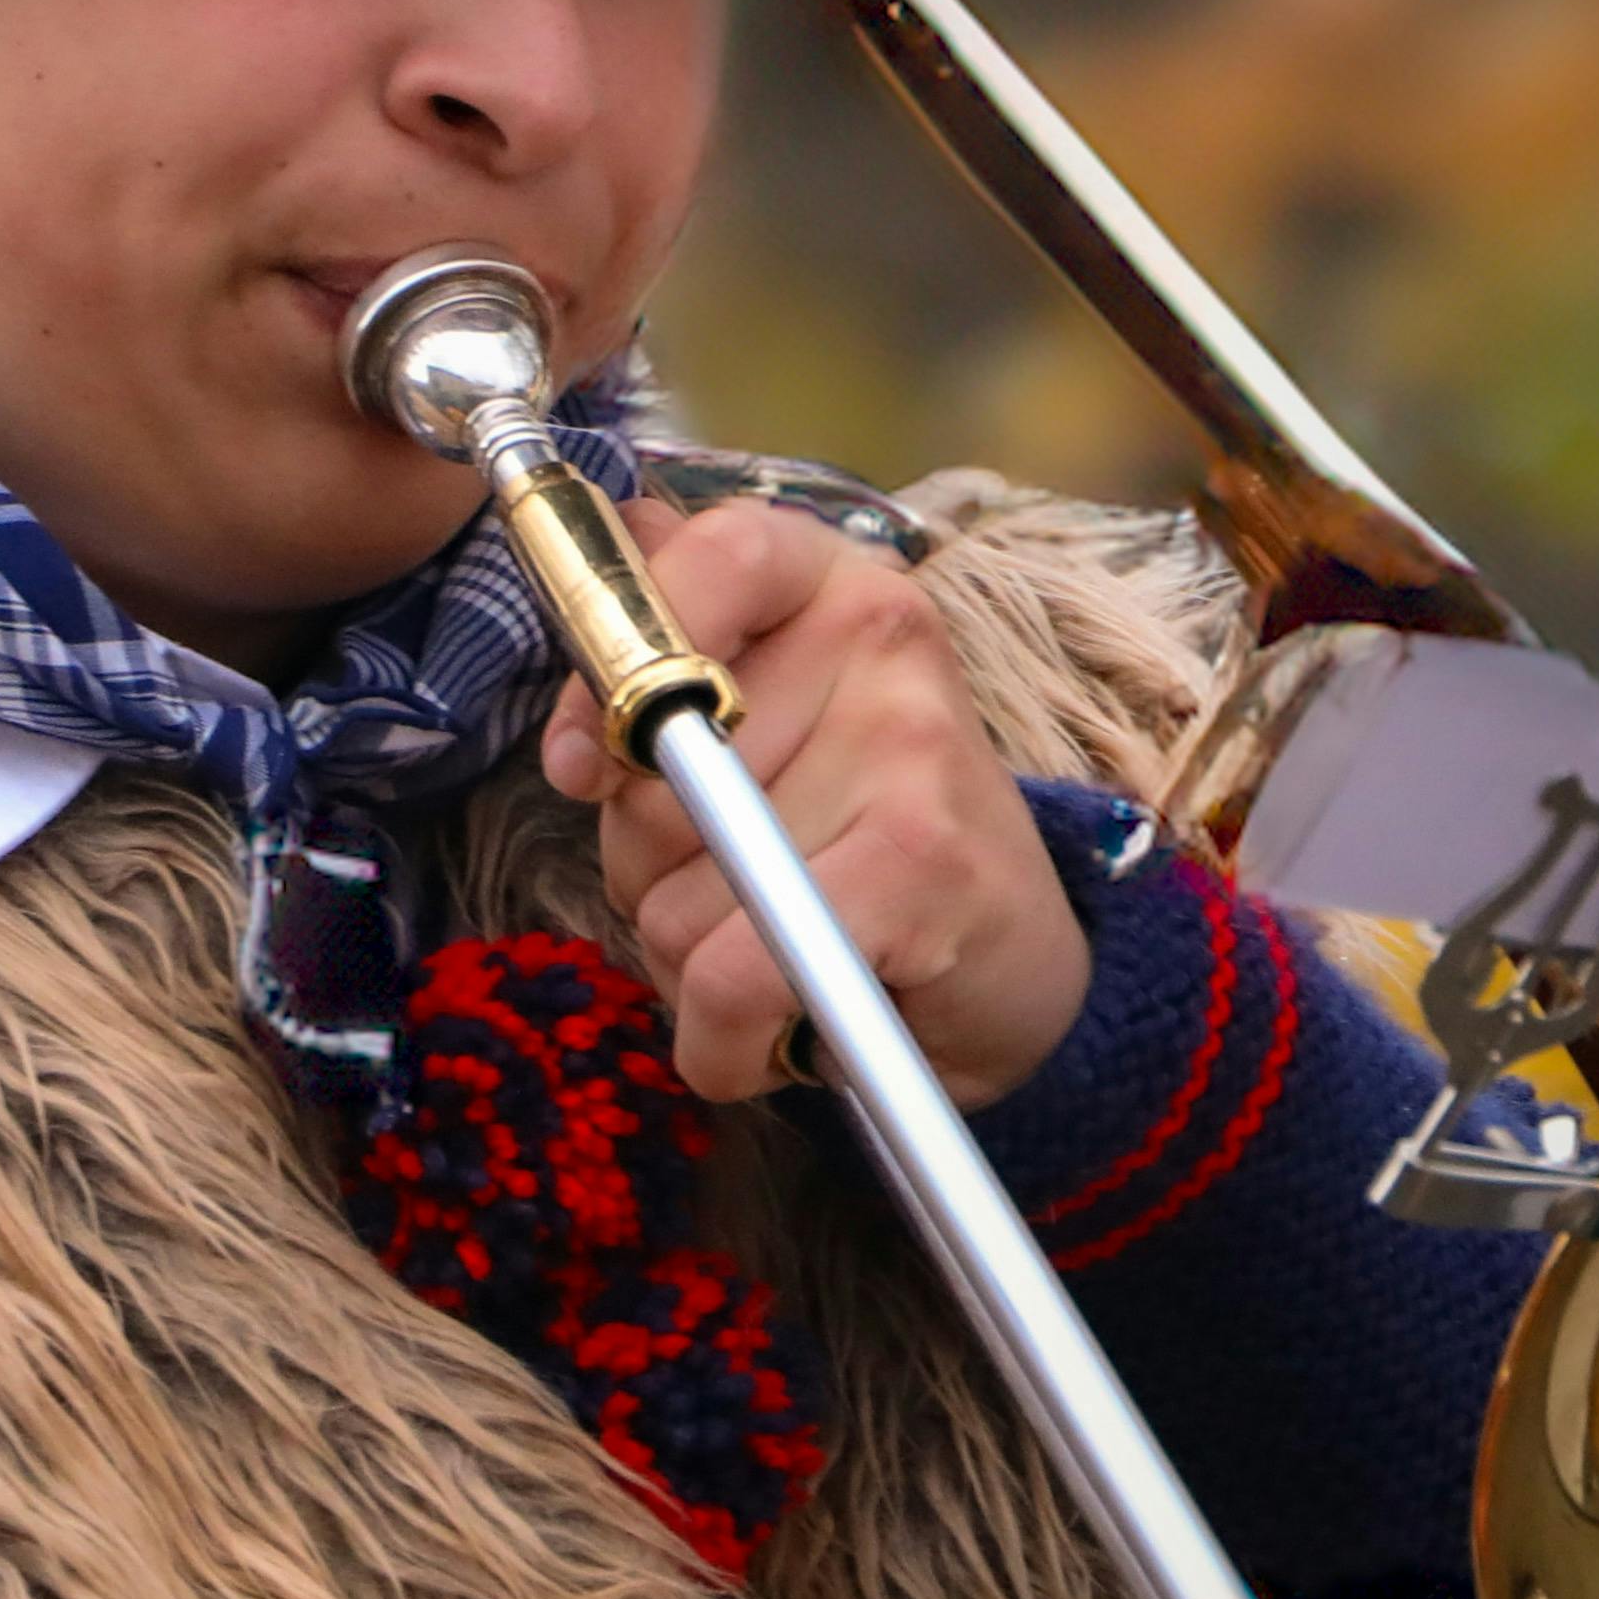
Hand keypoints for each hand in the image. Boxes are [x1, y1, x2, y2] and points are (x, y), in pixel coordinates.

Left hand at [536, 498, 1086, 1107]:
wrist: (1017, 976)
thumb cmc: (864, 853)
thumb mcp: (771, 740)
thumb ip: (672, 675)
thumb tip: (590, 617)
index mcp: (835, 588)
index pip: (710, 555)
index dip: (609, 660)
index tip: (582, 764)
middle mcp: (882, 637)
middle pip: (649, 776)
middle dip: (647, 873)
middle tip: (741, 896)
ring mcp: (910, 742)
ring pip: (673, 896)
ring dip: (687, 967)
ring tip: (778, 956)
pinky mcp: (918, 859)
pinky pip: (732, 975)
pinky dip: (721, 1043)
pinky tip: (761, 1041)